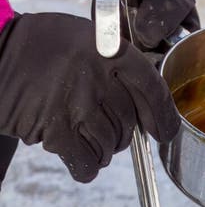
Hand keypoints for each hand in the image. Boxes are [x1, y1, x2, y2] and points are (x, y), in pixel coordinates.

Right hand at [0, 12, 179, 182]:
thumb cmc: (39, 47)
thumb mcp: (82, 38)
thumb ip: (114, 63)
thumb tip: (143, 105)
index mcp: (107, 49)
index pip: (152, 87)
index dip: (164, 116)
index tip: (163, 132)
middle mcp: (96, 76)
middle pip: (129, 122)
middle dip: (121, 133)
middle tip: (102, 127)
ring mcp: (76, 105)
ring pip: (110, 146)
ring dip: (102, 149)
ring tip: (82, 135)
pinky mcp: (57, 131)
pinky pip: (88, 164)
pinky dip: (87, 168)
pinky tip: (79, 159)